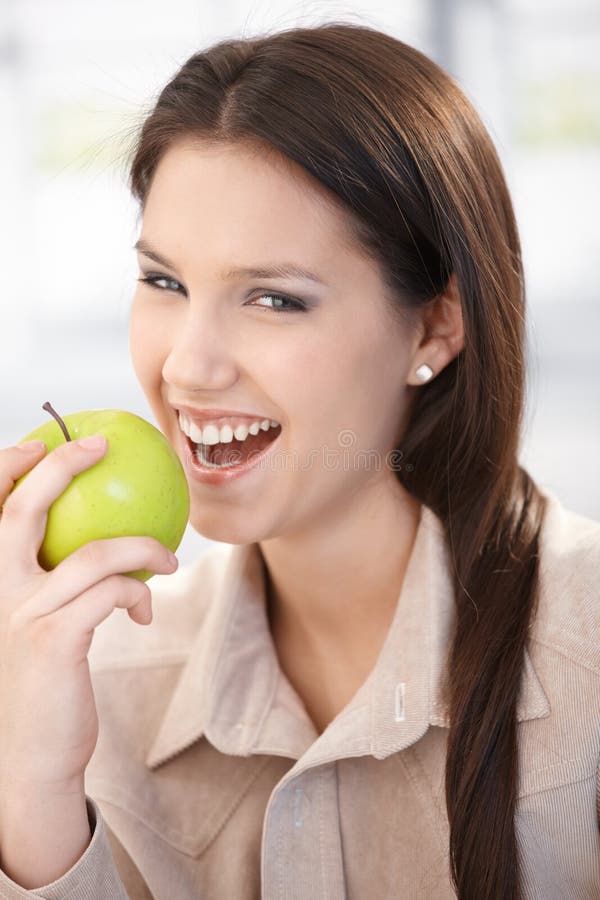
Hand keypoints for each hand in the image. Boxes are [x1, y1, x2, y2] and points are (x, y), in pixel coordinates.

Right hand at [0, 437, 177, 792]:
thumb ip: (58, 581)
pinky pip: (112, 592)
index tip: (40, 442)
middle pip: (21, 511)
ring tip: (169, 560)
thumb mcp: (41, 622)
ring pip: (92, 554)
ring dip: (143, 548)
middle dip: (61, 467)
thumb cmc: (45, 681)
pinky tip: (146, 609)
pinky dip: (139, 591)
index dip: (5, 467)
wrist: (31, 755)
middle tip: (101, 446)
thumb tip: (111, 539)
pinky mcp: (51, 641)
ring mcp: (20, 614)